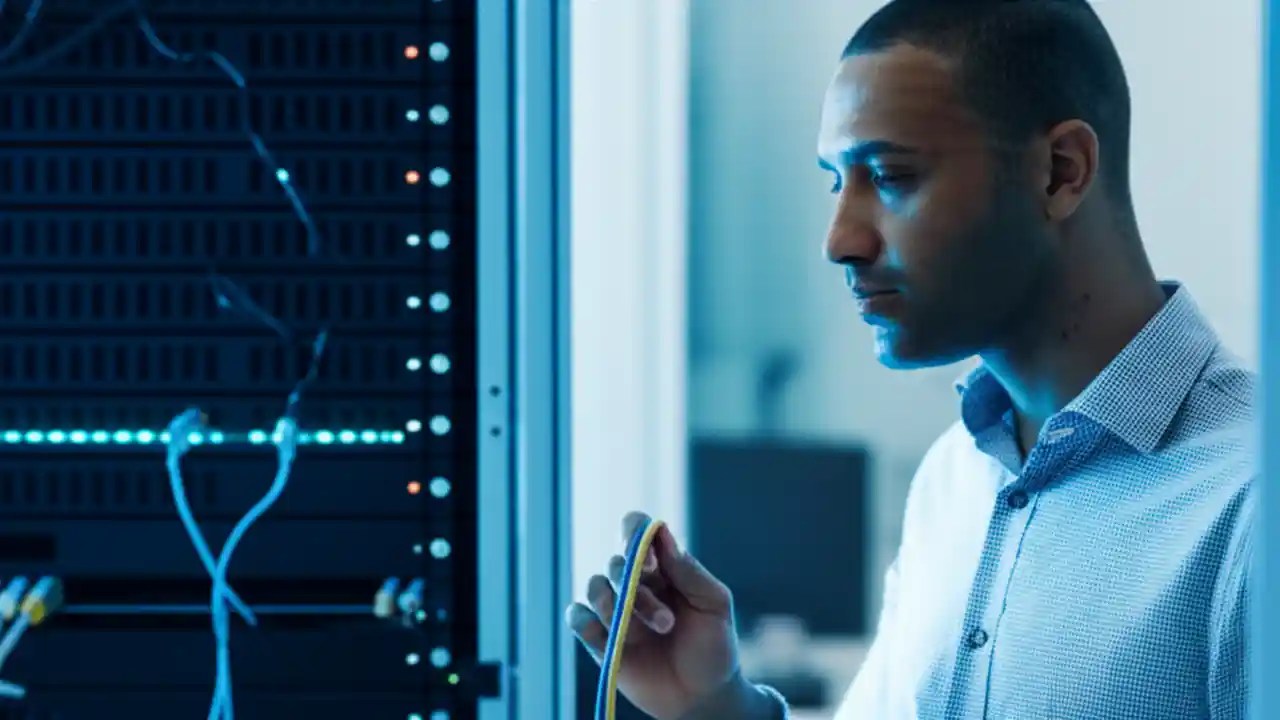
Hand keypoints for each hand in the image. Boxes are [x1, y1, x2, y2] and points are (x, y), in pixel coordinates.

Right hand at [565, 511, 742, 719]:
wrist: (706, 697)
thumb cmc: (715, 647)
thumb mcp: (714, 605)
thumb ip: (688, 570)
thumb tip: (661, 532)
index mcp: (663, 568)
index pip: (637, 531)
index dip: (635, 535)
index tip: (649, 558)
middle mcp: (636, 585)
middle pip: (615, 563)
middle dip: (638, 590)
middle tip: (667, 622)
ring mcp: (617, 613)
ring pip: (594, 587)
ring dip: (617, 607)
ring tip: (648, 633)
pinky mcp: (601, 641)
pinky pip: (577, 618)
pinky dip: (583, 620)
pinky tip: (607, 635)